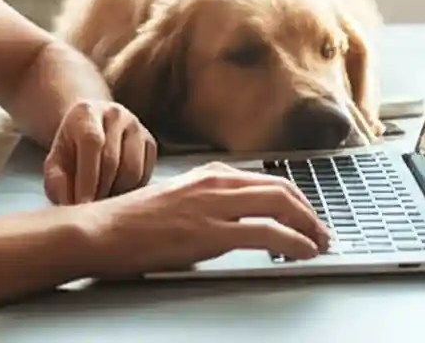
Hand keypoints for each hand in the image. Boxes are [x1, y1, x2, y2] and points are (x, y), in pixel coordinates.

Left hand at [43, 99, 156, 204]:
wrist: (89, 129)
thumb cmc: (70, 150)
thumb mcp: (55, 162)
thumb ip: (56, 181)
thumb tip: (70, 203)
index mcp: (87, 113)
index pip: (92, 143)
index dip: (87, 177)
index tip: (82, 204)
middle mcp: (115, 114)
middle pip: (113, 160)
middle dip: (100, 191)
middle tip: (89, 211)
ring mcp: (137, 127)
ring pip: (133, 170)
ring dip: (117, 194)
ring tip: (101, 201)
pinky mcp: (150, 142)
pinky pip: (145, 175)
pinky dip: (131, 191)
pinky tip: (115, 193)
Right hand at [75, 161, 331, 275]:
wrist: (102, 231)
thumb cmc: (132, 223)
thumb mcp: (179, 202)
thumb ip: (210, 205)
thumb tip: (236, 225)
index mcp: (210, 174)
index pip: (267, 180)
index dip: (296, 199)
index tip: (308, 216)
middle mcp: (216, 182)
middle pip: (282, 188)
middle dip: (309, 211)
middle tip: (323, 231)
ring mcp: (214, 204)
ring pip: (280, 204)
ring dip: (308, 226)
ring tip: (319, 243)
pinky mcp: (210, 231)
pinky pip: (266, 232)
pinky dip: (294, 241)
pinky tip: (303, 251)